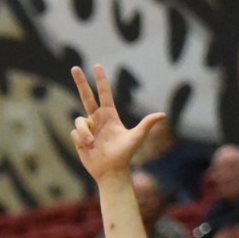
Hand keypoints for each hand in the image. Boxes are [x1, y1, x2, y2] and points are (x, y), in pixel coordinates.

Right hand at [70, 64, 166, 183]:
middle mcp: (97, 119)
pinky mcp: (79, 138)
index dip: (101, 80)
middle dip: (81, 82)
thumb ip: (147, 124)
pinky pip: (75, 132)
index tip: (97, 66)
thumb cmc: (125, 155)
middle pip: (86, 96)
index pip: (104, 94)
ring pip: (80, 120)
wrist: (111, 171)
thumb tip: (163, 114)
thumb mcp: (137, 137)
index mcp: (109, 115)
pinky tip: (88, 147)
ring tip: (93, 144)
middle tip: (75, 68)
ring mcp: (88, 128)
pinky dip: (82, 139)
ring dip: (85, 132)